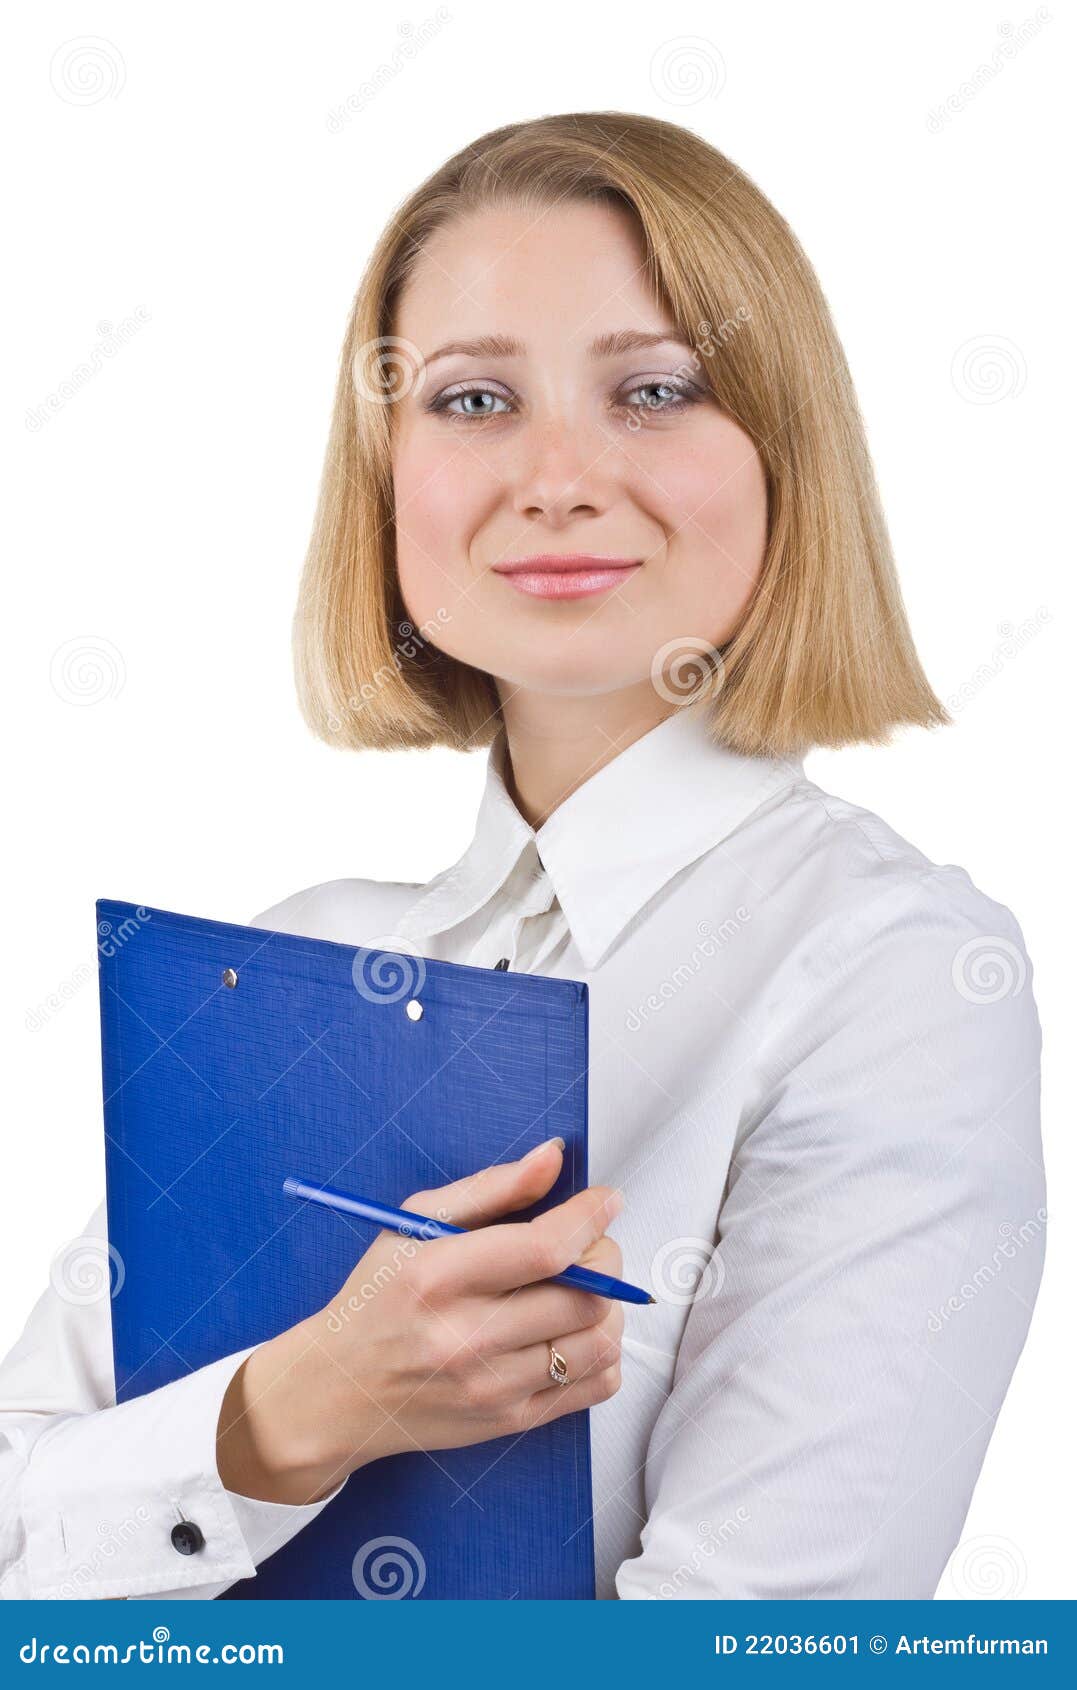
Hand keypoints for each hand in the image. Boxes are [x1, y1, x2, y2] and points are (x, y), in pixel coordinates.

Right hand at [217, 1139, 623, 1503]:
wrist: (338, 1390)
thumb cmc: (378, 1297)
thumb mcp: (414, 1224)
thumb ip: (492, 1187)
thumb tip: (553, 1158)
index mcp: (440, 1276)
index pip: (545, 1248)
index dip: (591, 1217)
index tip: (605, 1200)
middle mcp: (467, 1337)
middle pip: (586, 1294)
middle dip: (604, 1257)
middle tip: (587, 1245)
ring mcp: (492, 1386)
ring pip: (600, 1340)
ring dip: (608, 1306)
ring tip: (581, 1289)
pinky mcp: (511, 1420)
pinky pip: (596, 1385)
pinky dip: (603, 1352)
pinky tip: (574, 1332)